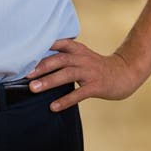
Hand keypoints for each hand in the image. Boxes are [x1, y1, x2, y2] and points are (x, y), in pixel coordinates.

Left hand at [26, 38, 144, 111]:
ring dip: (49, 81)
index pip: (59, 44)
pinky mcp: (96, 86)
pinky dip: (65, 100)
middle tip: (26, 75)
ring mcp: (90, 72)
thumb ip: (64, 57)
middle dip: (42, 66)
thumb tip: (37, 64)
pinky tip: (53, 106)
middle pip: (60, 59)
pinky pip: (79, 93)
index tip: (26, 53)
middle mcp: (83, 58)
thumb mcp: (82, 56)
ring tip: (34, 88)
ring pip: (67, 74)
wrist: (124, 73)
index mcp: (78, 50)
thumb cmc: (97, 67)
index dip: (43, 47)